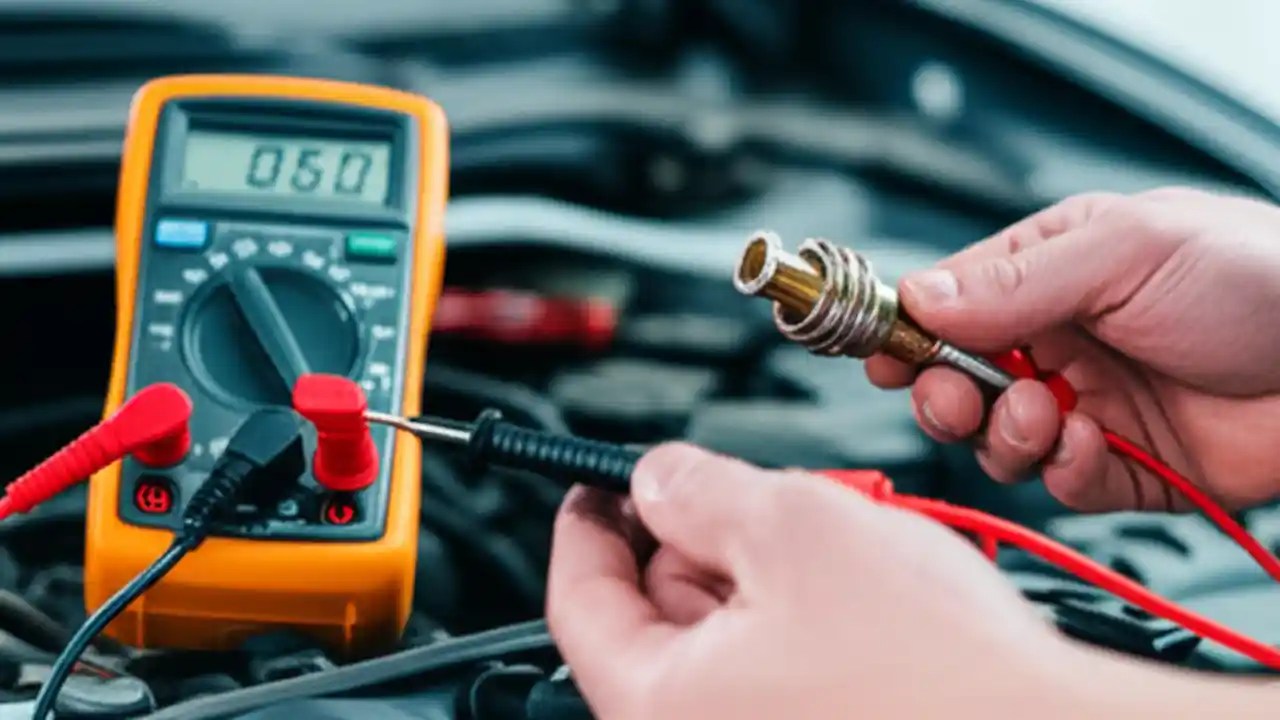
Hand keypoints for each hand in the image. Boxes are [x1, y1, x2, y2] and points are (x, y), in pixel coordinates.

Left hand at [546, 443, 1082, 718]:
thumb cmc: (935, 671)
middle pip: (655, 618)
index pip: (581, 601)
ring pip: (726, 638)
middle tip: (724, 483)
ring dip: (753, 570)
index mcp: (659, 705)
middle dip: (686, 537)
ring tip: (816, 529)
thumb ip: (702, 490)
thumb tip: (661, 478)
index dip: (587, 523)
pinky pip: (779, 667)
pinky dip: (796, 612)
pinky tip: (848, 577)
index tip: (597, 482)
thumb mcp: (794, 526)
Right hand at [867, 188, 1279, 510]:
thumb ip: (1015, 279)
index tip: (879, 355)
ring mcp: (1089, 404)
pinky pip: (1061, 482)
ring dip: (1004, 436)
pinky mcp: (1124, 466)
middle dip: (943, 395)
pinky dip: (1065, 471)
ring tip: (1045, 417)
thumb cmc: (1250, 276)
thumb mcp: (1125, 251)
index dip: (906, 331)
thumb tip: (916, 298)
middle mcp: (1059, 341)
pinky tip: (1094, 444)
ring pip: (999, 440)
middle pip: (957, 380)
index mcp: (1049, 273)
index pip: (949, 302)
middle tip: (954, 398)